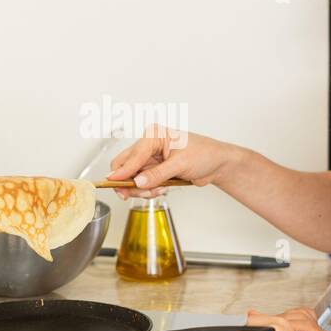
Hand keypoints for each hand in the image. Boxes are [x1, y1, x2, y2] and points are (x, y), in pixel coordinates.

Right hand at [105, 124, 238, 199]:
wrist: (216, 163)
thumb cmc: (204, 154)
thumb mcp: (180, 164)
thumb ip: (157, 174)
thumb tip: (138, 182)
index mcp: (153, 134)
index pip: (132, 155)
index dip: (122, 171)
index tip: (113, 183)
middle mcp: (148, 144)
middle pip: (126, 166)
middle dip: (130, 183)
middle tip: (132, 195)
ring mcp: (150, 158)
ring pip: (132, 177)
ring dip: (142, 189)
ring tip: (158, 190)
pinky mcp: (154, 170)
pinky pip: (142, 183)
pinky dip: (148, 190)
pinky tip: (162, 188)